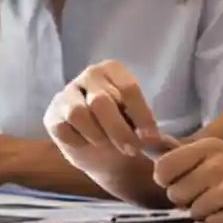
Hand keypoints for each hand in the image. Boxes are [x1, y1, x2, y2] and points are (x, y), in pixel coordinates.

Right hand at [44, 60, 178, 198]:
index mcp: (114, 70)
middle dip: (119, 131)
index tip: (152, 139)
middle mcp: (90, 75)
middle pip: (103, 101)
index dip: (142, 116)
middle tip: (131, 151)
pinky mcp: (53, 113)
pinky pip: (64, 127)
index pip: (129, 89)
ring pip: (80, 113)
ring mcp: (68, 92)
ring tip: (109, 147)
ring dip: (98, 136)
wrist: (99, 152)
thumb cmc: (125, 131)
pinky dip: (79, 141)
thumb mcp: (144, 130)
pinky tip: (88, 144)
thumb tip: (170, 148)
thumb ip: (155, 137)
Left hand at [153, 138, 222, 222]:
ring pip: (190, 211)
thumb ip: (187, 160)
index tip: (179, 183)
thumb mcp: (220, 154)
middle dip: (186, 199)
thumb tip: (154, 171)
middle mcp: (216, 165)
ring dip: (203, 212)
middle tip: (210, 194)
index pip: (163, 168)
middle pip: (174, 193)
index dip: (166, 181)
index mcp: (209, 147)